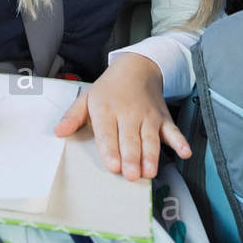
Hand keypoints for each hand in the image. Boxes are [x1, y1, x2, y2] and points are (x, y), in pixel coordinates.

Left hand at [52, 53, 190, 180]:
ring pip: (150, 138)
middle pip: (130, 139)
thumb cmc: (109, 89)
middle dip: (131, 158)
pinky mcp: (163, 119)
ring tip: (150, 172)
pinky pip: (173, 130)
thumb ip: (73, 117)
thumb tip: (58, 132)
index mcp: (106, 109)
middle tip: (131, 175)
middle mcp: (128, 113)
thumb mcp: (87, 97)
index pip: (107, 133)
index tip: (113, 166)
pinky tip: (184, 152)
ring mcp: (148, 117)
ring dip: (151, 155)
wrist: (137, 68)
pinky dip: (180, 141)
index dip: (111, 150)